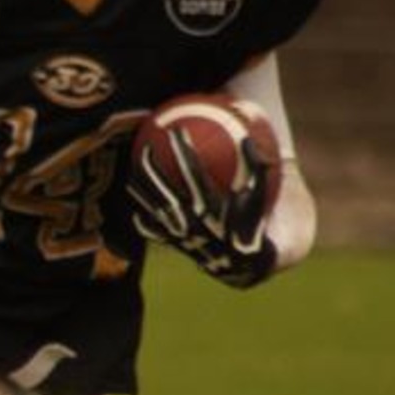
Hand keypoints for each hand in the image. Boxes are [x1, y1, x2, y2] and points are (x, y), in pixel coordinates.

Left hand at [128, 126, 277, 288]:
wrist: (244, 265)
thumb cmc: (254, 224)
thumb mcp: (260, 196)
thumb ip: (256, 167)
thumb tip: (248, 138)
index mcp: (211, 206)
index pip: (191, 170)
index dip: (181, 147)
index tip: (177, 129)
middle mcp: (189, 219)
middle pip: (160, 185)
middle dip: (150, 161)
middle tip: (146, 142)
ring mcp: (177, 232)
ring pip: (149, 203)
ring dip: (139, 182)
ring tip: (134, 164)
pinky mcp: (171, 243)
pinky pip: (149, 226)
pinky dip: (142, 213)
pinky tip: (138, 199)